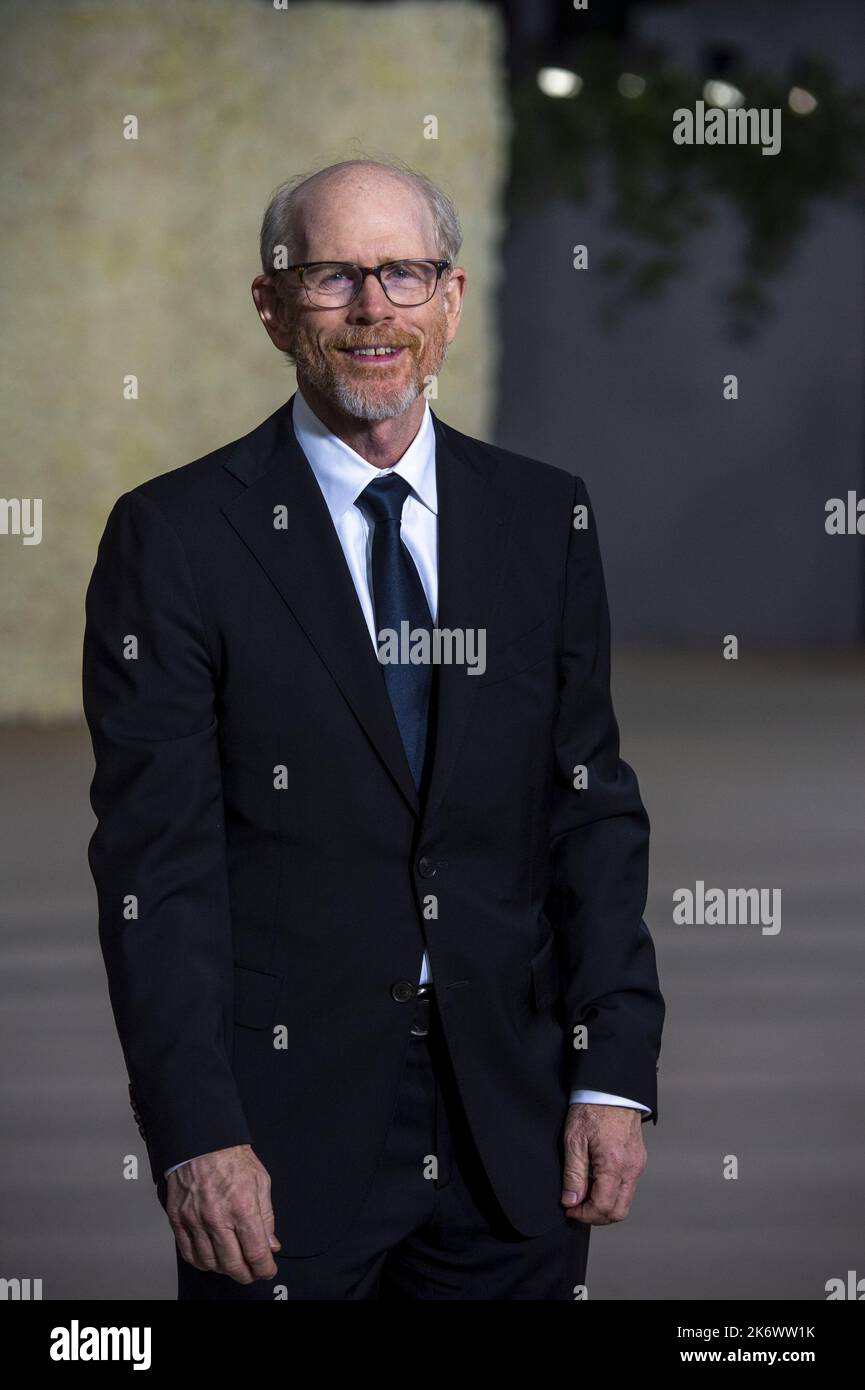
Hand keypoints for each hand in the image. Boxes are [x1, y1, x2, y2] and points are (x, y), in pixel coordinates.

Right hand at [166, 1144, 280, 1281]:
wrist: (202, 1141)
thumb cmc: (231, 1157)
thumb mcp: (261, 1182)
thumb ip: (267, 1217)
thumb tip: (271, 1244)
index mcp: (242, 1207)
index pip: (256, 1252)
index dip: (265, 1268)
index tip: (268, 1270)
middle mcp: (217, 1217)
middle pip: (232, 1264)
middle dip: (247, 1275)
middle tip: (252, 1272)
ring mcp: (195, 1220)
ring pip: (210, 1264)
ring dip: (224, 1270)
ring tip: (233, 1263)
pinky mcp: (178, 1220)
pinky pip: (188, 1254)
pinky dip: (201, 1262)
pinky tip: (211, 1258)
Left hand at [561, 1103, 646, 1223]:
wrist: (611, 1089)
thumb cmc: (591, 1109)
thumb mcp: (574, 1140)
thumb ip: (573, 1174)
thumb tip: (570, 1201)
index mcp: (614, 1164)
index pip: (603, 1207)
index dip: (584, 1215)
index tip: (569, 1209)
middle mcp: (631, 1168)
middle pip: (619, 1212)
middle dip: (596, 1216)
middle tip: (577, 1207)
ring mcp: (637, 1165)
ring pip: (624, 1202)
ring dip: (604, 1205)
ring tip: (584, 1192)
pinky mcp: (638, 1160)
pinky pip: (628, 1187)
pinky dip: (612, 1192)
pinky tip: (596, 1181)